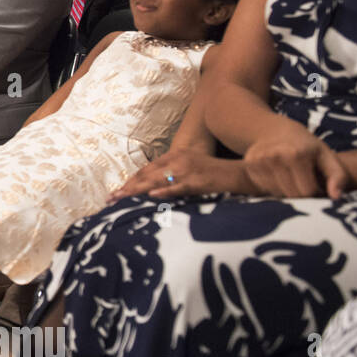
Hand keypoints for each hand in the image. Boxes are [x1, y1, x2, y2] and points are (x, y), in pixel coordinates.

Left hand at [110, 149, 254, 200]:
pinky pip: (179, 186)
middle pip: (147, 175)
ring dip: (138, 191)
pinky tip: (152, 197)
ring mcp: (188, 170)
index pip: (146, 170)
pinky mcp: (199, 180)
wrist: (245, 171)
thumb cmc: (218, 175)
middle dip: (127, 188)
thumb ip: (175, 179)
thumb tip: (156, 192)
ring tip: (121, 199)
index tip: (115, 193)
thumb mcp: (192, 172)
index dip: (130, 181)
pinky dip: (165, 191)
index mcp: (175, 157)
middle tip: (110, 200)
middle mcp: (178, 160)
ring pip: (157, 181)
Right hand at [243, 126, 350, 197]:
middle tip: (304, 181)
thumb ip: (337, 176)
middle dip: (300, 193)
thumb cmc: (306, 146)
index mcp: (297, 154)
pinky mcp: (248, 165)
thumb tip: (335, 196)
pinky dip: (272, 187)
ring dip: (286, 191)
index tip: (317, 183)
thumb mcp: (327, 155)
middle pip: (290, 194)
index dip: (315, 192)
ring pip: (276, 194)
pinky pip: (263, 189)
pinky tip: (277, 176)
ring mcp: (258, 160)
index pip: (306, 192)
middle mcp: (274, 156)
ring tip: (291, 177)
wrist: (275, 130)